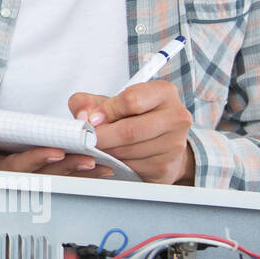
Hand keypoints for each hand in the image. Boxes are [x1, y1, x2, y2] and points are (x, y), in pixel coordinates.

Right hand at [0, 133, 114, 176]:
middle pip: (13, 171)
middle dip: (36, 162)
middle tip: (56, 153)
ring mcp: (9, 173)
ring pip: (38, 174)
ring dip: (63, 168)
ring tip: (84, 160)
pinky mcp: (27, 170)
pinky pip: (52, 173)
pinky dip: (73, 170)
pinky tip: (93, 168)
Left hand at [68, 80, 194, 184]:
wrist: (159, 140)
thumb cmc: (132, 116)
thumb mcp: (109, 102)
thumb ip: (88, 102)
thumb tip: (83, 117)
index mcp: (163, 92)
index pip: (131, 100)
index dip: (106, 111)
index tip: (92, 119)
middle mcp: (176, 116)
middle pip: (130, 130)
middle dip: (102, 136)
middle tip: (87, 139)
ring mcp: (174, 143)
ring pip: (129, 151)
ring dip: (107, 151)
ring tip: (98, 146)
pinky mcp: (166, 165)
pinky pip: (133, 166)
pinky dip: (115, 163)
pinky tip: (111, 157)